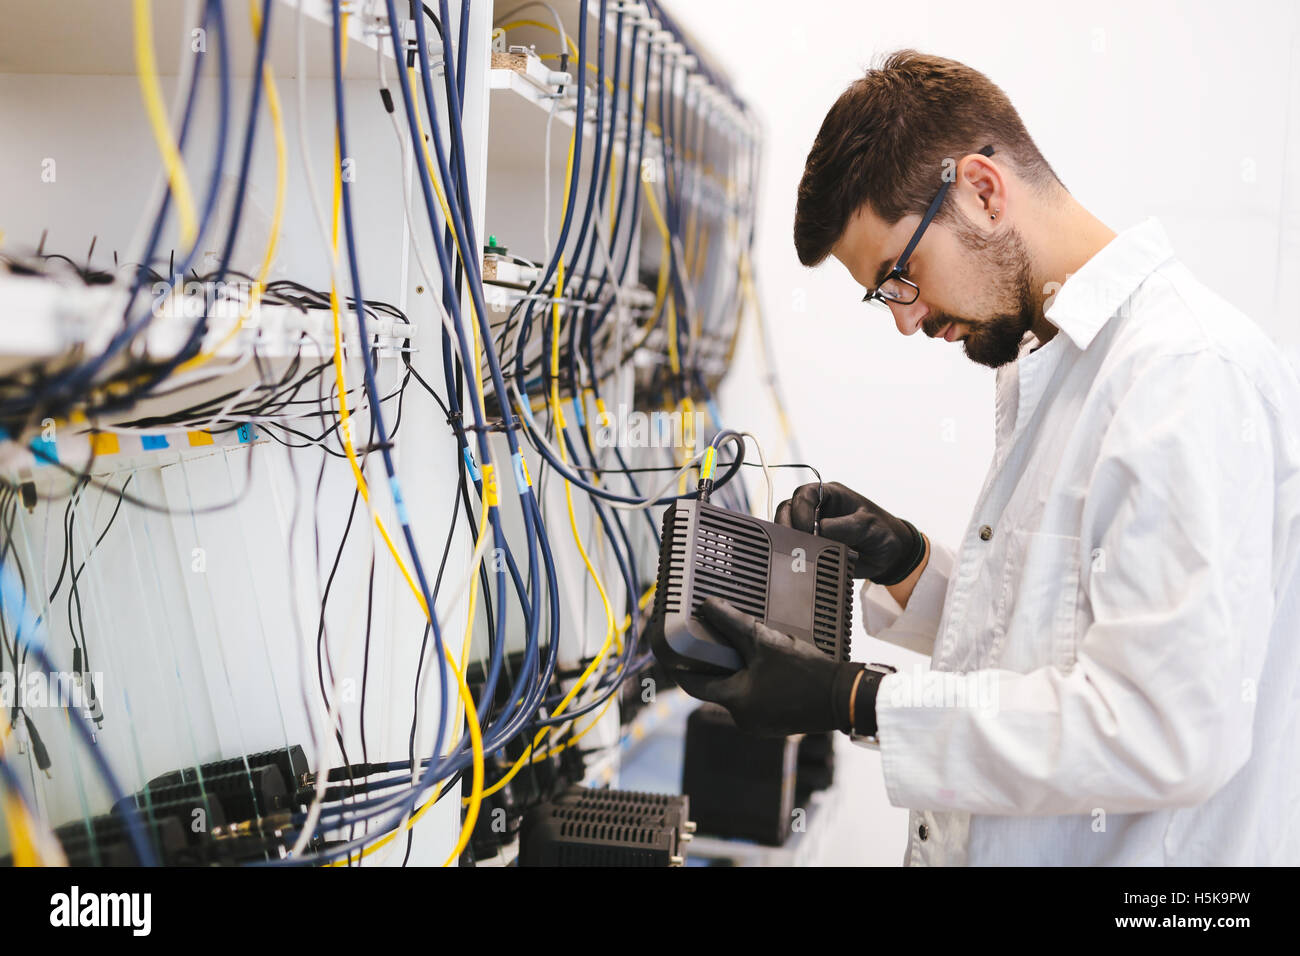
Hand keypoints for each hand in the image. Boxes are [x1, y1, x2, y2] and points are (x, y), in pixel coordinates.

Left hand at [672, 597, 860, 736]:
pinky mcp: (777, 723)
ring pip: (739, 693)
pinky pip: (757, 700)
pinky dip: (755, 684)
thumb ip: (733, 623)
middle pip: (718, 688)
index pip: (694, 686)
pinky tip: (766, 668)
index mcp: (735, 702)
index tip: (672, 656)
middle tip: (714, 644)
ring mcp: (761, 724)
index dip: (681, 669)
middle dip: (716, 666)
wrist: (844, 696)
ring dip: (738, 674)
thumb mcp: (765, 641)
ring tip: (744, 651)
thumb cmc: (806, 672)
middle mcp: (744, 719)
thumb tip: (709, 606)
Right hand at [775, 481, 925, 584]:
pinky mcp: (810, 545)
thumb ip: (845, 527)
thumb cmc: (881, 532)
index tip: (808, 530)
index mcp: (830, 494)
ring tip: (797, 555)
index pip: (805, 495)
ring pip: (785, 528)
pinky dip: (792, 554)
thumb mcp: (868, 526)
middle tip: (795, 544)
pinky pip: (793, 546)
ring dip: (788, 541)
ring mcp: (810, 527)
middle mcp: (816, 508)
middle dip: (788, 526)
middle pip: (787, 510)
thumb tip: (819, 531)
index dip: (801, 511)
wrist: (889, 554)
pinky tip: (798, 562)